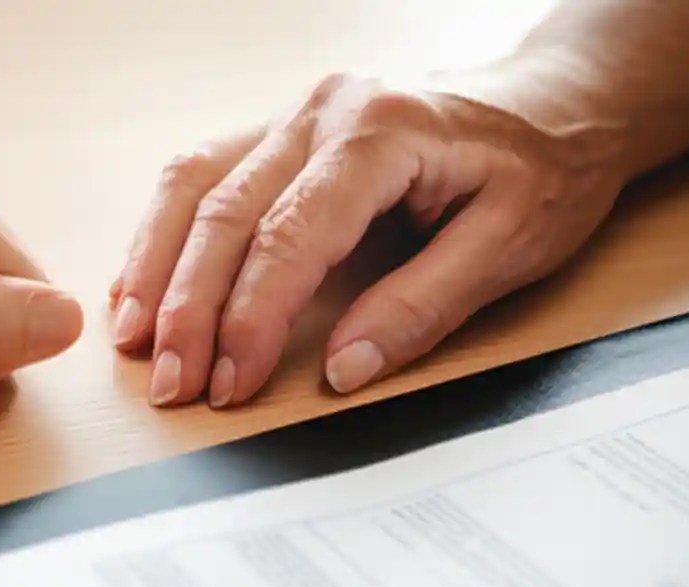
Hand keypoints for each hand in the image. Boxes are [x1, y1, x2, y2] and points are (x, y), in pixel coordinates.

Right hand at [110, 73, 624, 406]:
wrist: (554, 103)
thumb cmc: (543, 167)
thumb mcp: (510, 246)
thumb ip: (422, 307)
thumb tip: (342, 369)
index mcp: (380, 131)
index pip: (290, 235)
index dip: (252, 317)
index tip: (231, 382)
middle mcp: (322, 111)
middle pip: (225, 211)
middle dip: (189, 306)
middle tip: (172, 382)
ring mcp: (294, 115)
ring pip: (193, 183)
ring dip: (157, 266)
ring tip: (134, 340)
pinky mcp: (281, 133)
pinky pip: (203, 175)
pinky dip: (165, 234)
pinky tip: (143, 284)